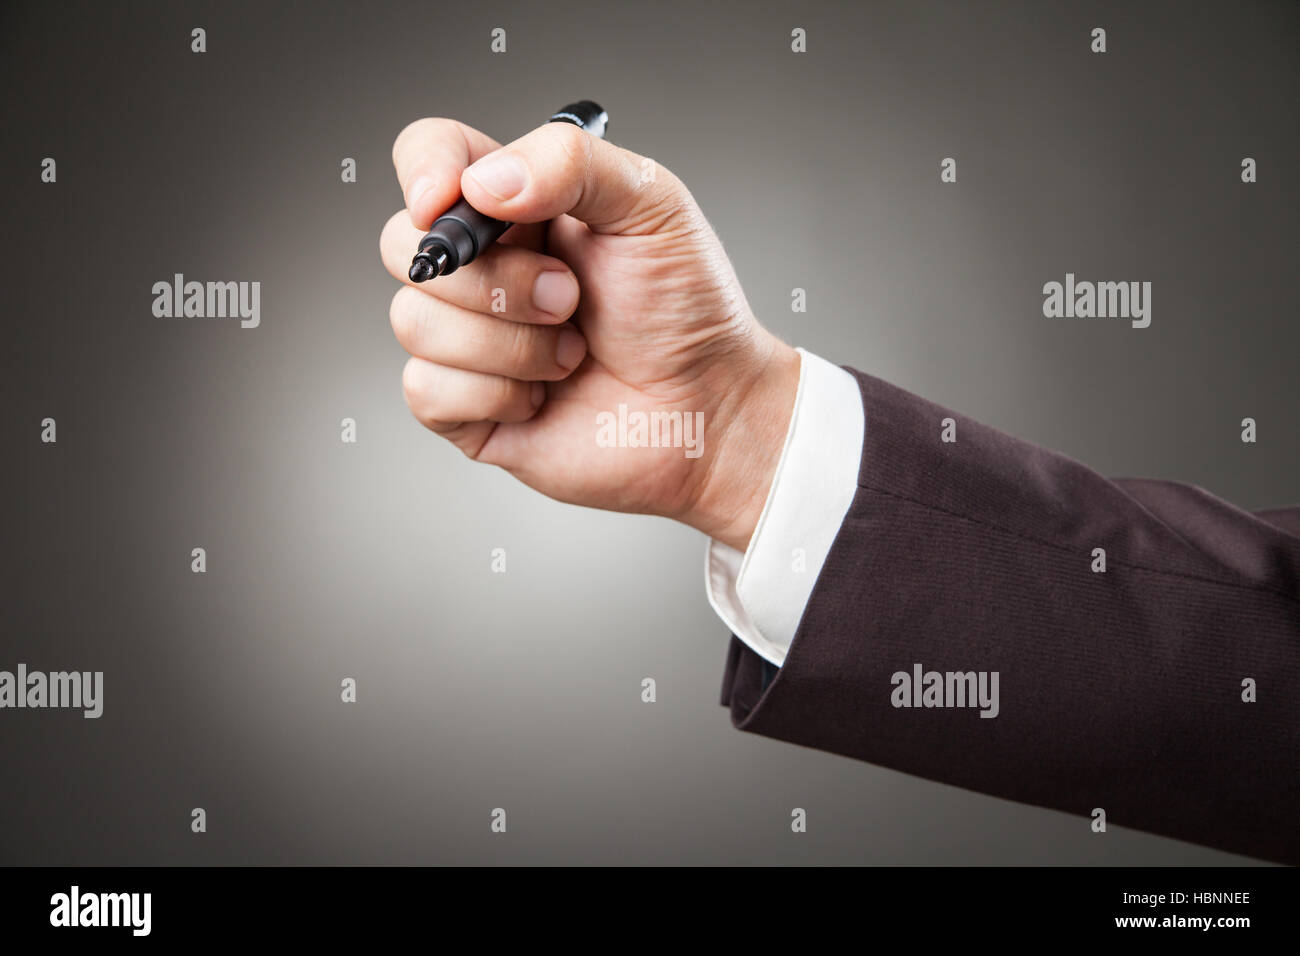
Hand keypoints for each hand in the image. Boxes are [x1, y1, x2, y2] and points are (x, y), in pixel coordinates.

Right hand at [379, 117, 799, 550]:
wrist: (711, 408)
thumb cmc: (688, 310)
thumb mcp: (652, 206)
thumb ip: (570, 164)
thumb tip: (483, 182)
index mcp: (518, 205)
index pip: (430, 156)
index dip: (422, 172)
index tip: (447, 203)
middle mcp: (484, 267)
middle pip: (402, 246)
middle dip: (493, 280)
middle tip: (568, 297)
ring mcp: (468, 339)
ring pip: (413, 322)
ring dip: (510, 344)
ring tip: (572, 353)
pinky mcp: (465, 408)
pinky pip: (425, 389)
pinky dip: (497, 394)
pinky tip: (545, 397)